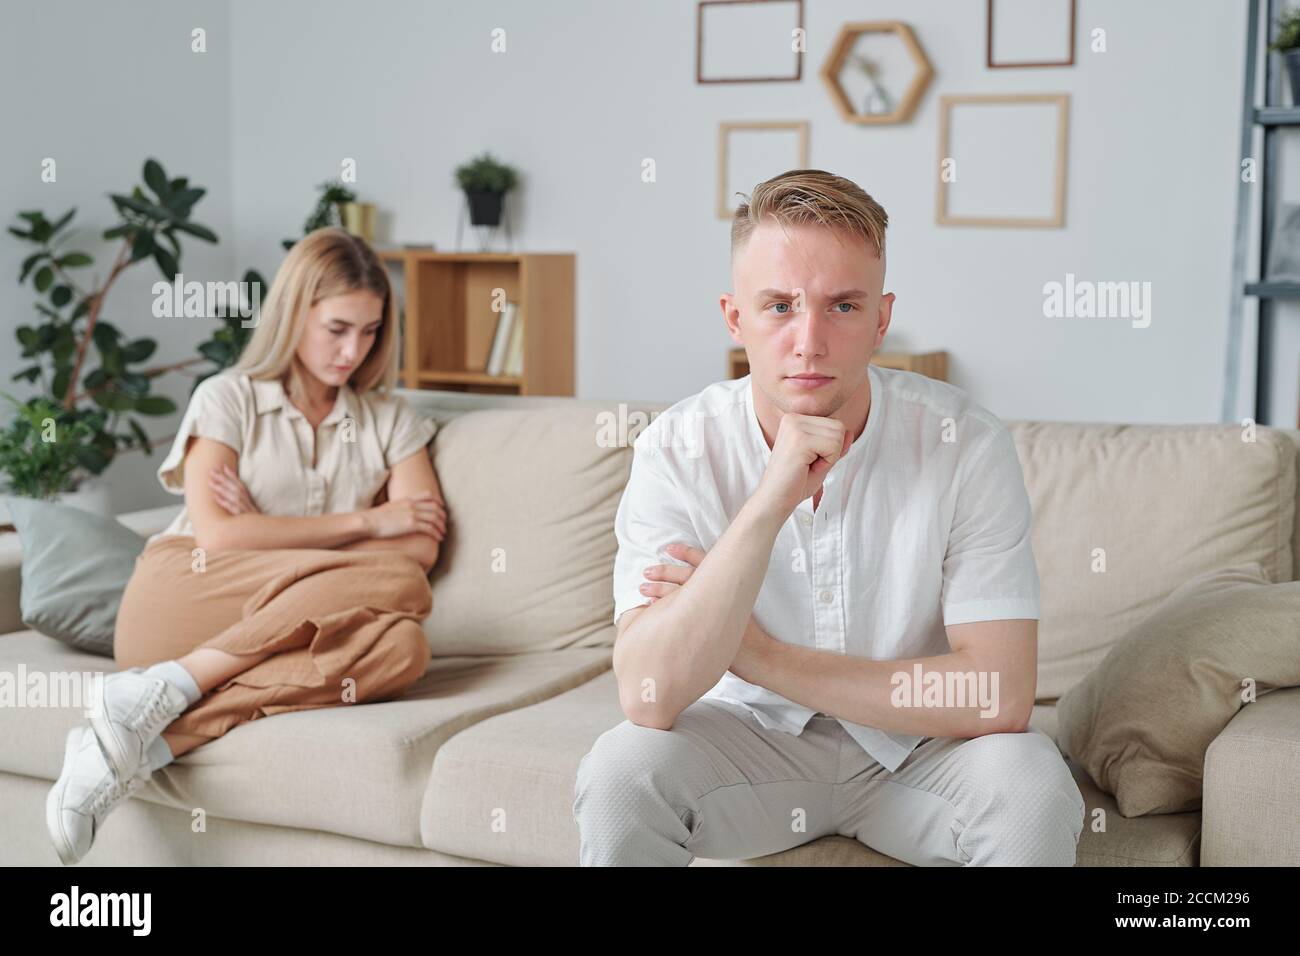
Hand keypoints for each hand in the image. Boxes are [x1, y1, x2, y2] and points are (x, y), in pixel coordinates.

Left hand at [208, 464, 259, 515]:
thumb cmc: (252, 517)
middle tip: (211, 472)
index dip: (230, 474)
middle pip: (234, 487)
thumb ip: (240, 494)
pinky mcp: (242, 517)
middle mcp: (247, 501)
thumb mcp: (248, 504)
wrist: (262, 531)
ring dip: (222, 489)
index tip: (220, 466)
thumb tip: (230, 483)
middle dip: (223, 479)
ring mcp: (245, 509)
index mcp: (248, 497)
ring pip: (233, 496)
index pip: (239, 483)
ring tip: (211, 483)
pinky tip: (217, 498)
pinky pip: (233, 509)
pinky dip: (225, 503)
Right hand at [366, 491, 446, 540]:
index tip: (442, 508)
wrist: (368, 521)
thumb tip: (405, 512)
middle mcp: (412, 504)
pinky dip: (437, 533)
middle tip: (444, 524)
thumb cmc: (376, 517)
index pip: (428, 495)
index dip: (438, 502)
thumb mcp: (391, 506)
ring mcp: (412, 514)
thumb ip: (401, 507)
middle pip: (435, 507)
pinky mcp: (411, 524)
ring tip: (443, 533)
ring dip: (441, 526)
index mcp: (407, 499)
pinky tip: (439, 538)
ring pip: (434, 518)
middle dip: (442, 516)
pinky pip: (430, 528)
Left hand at [640, 541, 776, 682]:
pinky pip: (675, 619)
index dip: (686, 552)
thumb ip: (723, 595)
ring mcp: (709, 614)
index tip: (669, 547)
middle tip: (647, 571)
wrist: (761, 658)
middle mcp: (717, 596)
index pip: (704, 562)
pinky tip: (648, 610)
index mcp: (727, 587)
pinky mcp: (702, 631)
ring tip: (642, 589)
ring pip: (677, 596)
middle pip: (687, 578)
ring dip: (657, 590)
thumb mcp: (740, 607)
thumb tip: (705, 587)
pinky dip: (660, 612)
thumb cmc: (749, 636)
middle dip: (665, 571)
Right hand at [752, 413, 851, 518]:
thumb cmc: (795, 483)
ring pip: (838, 435)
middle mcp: (793, 418)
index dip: (830, 448)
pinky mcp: (799, 439)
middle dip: (832, 451)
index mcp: (795, 420)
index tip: (809, 461)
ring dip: (829, 457)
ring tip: (807, 466)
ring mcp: (795, 426)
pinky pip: (833, 446)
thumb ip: (835, 445)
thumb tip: (850, 431)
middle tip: (809, 465)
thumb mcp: (821, 460)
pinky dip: (827, 462)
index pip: (834, 424)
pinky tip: (807, 468)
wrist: (774, 500)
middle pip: (838, 427)